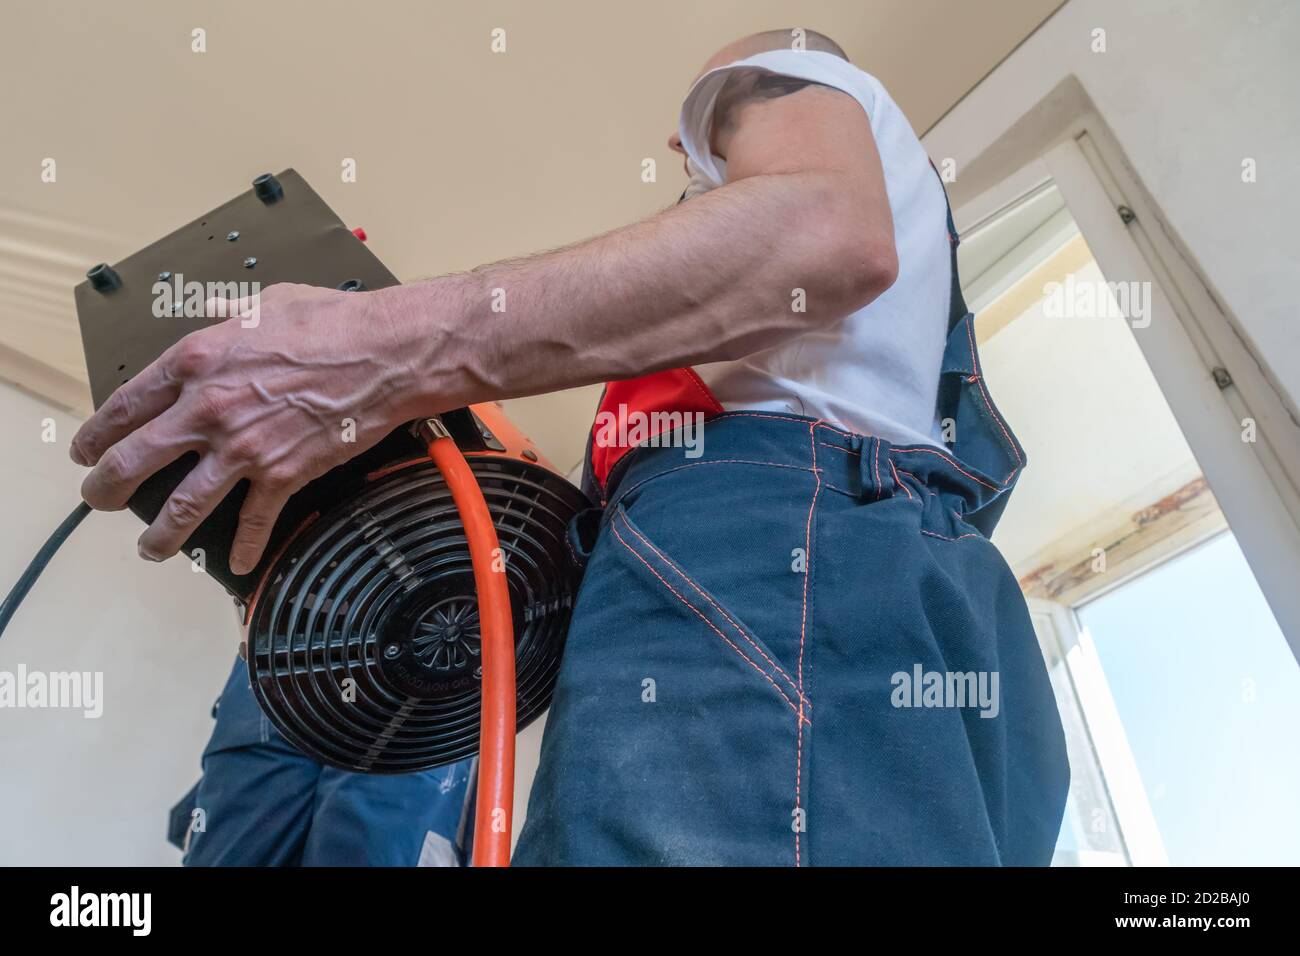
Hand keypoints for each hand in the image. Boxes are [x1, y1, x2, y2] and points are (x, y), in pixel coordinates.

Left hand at [70, 282, 423, 573]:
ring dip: (159, 532)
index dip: (97, 432)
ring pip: (183, 504)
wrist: (383, 354)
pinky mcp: (282, 473)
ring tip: (149, 547)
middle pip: (134, 459)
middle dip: (105, 486)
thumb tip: (213, 309)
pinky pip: (255, 520)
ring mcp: (244, 447)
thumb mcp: (264, 302)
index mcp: (197, 362)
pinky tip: (238, 562)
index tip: (87, 448)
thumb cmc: (331, 322)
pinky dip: (246, 546)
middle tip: (97, 499)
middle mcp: (209, 408)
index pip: (126, 404)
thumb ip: (228, 314)